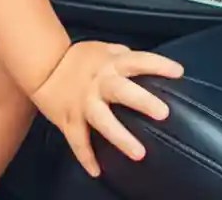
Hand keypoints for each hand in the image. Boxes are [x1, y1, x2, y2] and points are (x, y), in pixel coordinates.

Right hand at [30, 41, 183, 177]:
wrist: (43, 66)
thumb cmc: (79, 58)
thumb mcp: (103, 49)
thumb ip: (124, 56)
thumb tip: (146, 64)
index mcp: (110, 64)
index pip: (138, 61)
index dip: (158, 65)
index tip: (178, 72)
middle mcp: (99, 83)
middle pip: (122, 91)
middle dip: (142, 101)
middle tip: (163, 113)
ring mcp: (84, 104)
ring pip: (102, 121)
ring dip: (120, 137)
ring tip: (139, 153)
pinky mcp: (70, 120)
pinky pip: (78, 141)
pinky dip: (86, 157)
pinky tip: (97, 172)